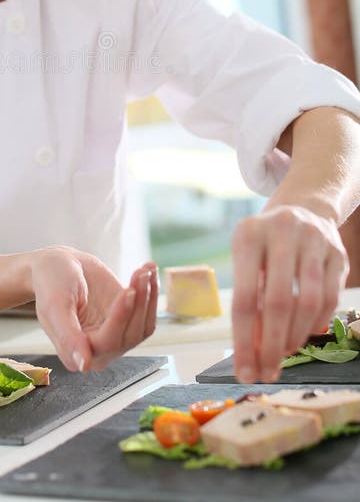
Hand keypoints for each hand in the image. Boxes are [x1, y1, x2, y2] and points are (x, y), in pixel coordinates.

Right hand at [31, 246, 157, 371]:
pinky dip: (151, 293)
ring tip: (146, 269)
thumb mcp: (55, 306)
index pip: (108, 342)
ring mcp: (114, 335)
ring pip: (143, 326)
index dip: (121, 317)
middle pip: (130, 335)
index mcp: (76, 354)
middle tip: (141, 273)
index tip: (129, 290)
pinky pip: (146, 313)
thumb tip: (83, 366)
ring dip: (148, 297)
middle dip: (139, 303)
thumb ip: (68, 336)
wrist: (58, 265)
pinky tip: (149, 271)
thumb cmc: (50, 283)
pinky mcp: (126, 320)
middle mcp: (98, 351)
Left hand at [231, 204, 348, 382]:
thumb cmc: (265, 245)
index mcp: (249, 235)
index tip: (244, 372)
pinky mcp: (338, 253)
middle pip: (277, 302)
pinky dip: (316, 323)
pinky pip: (330, 298)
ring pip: (308, 302)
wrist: (302, 209)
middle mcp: (282, 232)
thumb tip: (252, 354)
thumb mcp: (247, 261)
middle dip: (272, 346)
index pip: (243, 299)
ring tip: (284, 353)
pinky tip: (305, 334)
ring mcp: (314, 240)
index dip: (244, 341)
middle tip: (267, 372)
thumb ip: (248, 302)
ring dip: (296, 337)